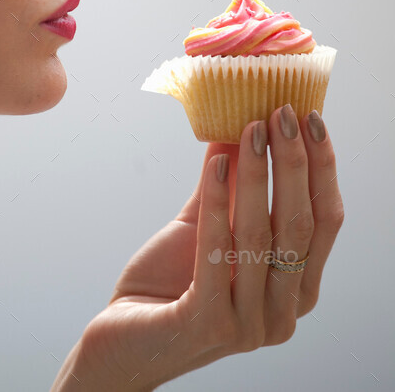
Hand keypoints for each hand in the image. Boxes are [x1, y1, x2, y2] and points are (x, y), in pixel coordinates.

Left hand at [73, 105, 344, 390]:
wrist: (124, 338)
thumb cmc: (170, 281)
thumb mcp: (207, 225)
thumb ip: (230, 185)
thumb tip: (242, 124)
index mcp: (296, 289)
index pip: (325, 220)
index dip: (322, 167)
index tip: (311, 118)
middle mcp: (283, 313)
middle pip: (299, 225)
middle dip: (293, 161)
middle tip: (282, 111)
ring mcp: (249, 325)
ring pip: (261, 235)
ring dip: (257, 173)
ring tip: (249, 127)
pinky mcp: (209, 325)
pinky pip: (218, 252)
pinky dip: (218, 202)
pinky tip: (215, 164)